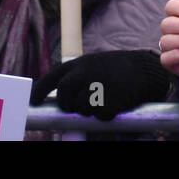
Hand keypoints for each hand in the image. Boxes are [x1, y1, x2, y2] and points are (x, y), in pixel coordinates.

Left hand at [29, 50, 170, 120]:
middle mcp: (86, 73)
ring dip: (89, 109)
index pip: (53, 77)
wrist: (144, 68)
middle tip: (75, 107)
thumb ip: (77, 76)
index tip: (33, 102)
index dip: (40, 90)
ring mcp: (97, 86)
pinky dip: (106, 114)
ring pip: (81, 108)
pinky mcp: (110, 100)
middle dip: (67, 104)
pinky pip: (100, 116)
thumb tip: (62, 97)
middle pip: (64, 94)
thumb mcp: (94, 64)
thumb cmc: (117, 68)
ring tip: (104, 99)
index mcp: (80, 63)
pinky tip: (116, 103)